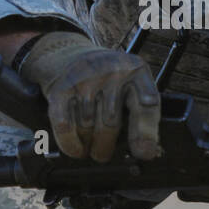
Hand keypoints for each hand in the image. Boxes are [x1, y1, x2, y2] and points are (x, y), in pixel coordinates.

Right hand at [17, 32, 160, 161]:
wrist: (67, 55)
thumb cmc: (108, 81)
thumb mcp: (132, 85)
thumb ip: (142, 113)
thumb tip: (146, 152)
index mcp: (136, 71)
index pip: (147, 104)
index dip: (146, 132)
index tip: (144, 153)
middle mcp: (111, 72)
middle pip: (111, 123)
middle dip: (106, 146)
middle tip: (103, 154)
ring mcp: (85, 79)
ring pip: (87, 128)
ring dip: (87, 144)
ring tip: (89, 145)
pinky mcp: (61, 89)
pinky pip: (65, 126)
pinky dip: (70, 144)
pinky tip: (75, 149)